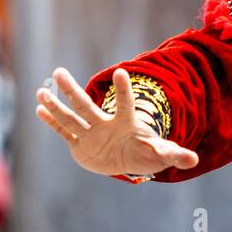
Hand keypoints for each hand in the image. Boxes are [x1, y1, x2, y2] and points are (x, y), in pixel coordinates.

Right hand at [36, 67, 198, 175]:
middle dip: (73, 90)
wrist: (131, 160)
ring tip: (41, 91)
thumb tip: (193, 160)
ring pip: (71, 118)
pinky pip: (64, 133)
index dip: (124, 90)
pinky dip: (52, 122)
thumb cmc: (148, 153)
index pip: (125, 104)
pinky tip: (39, 109)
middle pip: (86, 105)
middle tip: (59, 71)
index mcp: (126, 124)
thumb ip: (175, 154)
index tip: (121, 72)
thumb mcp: (162, 154)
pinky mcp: (81, 146)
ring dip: (56, 106)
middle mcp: (105, 124)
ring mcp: (91, 134)